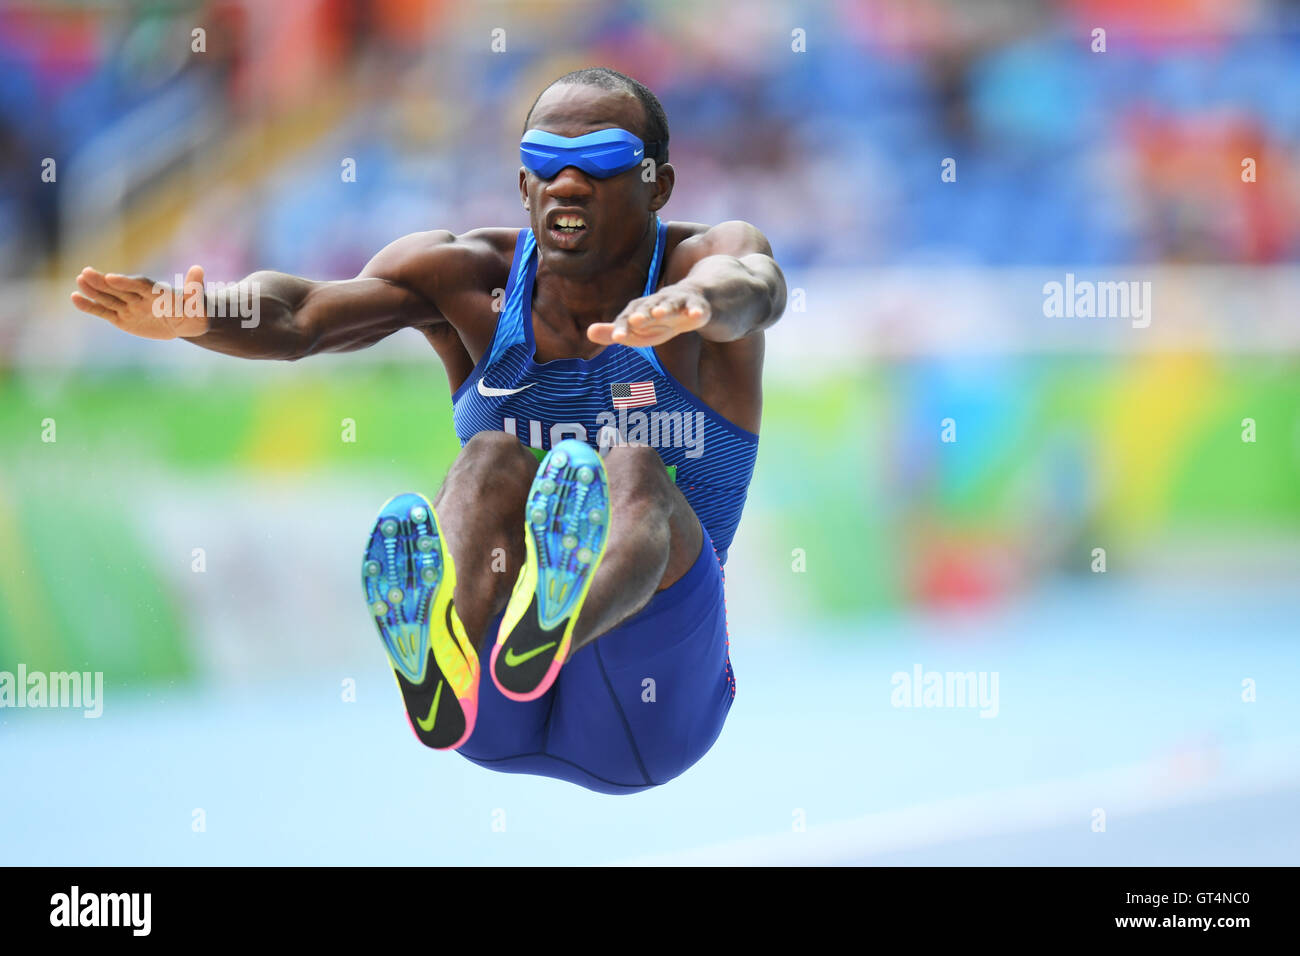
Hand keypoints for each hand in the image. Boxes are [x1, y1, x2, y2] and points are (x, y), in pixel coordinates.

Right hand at [70, 264, 209, 339]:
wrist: (186, 320)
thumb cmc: (194, 309)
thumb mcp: (197, 302)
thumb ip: (194, 288)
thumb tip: (198, 269)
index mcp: (157, 292)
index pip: (140, 286)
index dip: (127, 282)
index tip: (112, 278)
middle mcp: (139, 296)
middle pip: (119, 289)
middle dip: (104, 283)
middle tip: (85, 273)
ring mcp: (129, 306)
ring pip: (109, 299)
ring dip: (93, 291)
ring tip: (78, 281)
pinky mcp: (122, 318)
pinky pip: (105, 312)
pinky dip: (91, 306)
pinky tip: (75, 298)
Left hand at [588, 285, 709, 347]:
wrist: (690, 301)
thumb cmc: (658, 319)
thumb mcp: (637, 328)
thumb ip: (614, 331)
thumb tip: (588, 332)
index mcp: (640, 309)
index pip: (628, 318)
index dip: (622, 327)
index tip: (616, 338)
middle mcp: (656, 302)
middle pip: (647, 307)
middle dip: (642, 313)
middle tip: (635, 320)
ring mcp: (676, 301)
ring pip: (670, 303)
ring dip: (664, 307)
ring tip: (660, 313)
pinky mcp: (695, 304)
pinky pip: (696, 307)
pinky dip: (695, 310)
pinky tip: (696, 315)